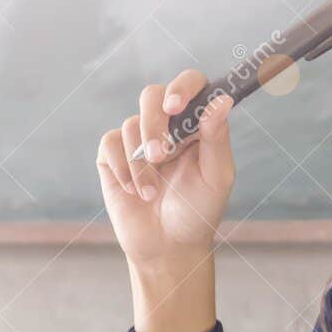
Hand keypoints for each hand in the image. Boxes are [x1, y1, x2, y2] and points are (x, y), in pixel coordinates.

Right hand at [96, 70, 235, 268]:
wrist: (168, 246)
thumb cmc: (199, 211)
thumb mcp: (216, 177)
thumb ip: (217, 138)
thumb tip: (221, 101)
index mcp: (196, 124)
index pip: (191, 85)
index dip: (182, 87)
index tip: (175, 105)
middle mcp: (167, 126)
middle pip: (152, 96)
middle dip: (154, 124)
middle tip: (160, 155)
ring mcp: (138, 139)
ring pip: (131, 124)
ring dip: (141, 163)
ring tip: (151, 193)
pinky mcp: (113, 155)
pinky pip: (110, 143)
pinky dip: (121, 167)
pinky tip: (134, 190)